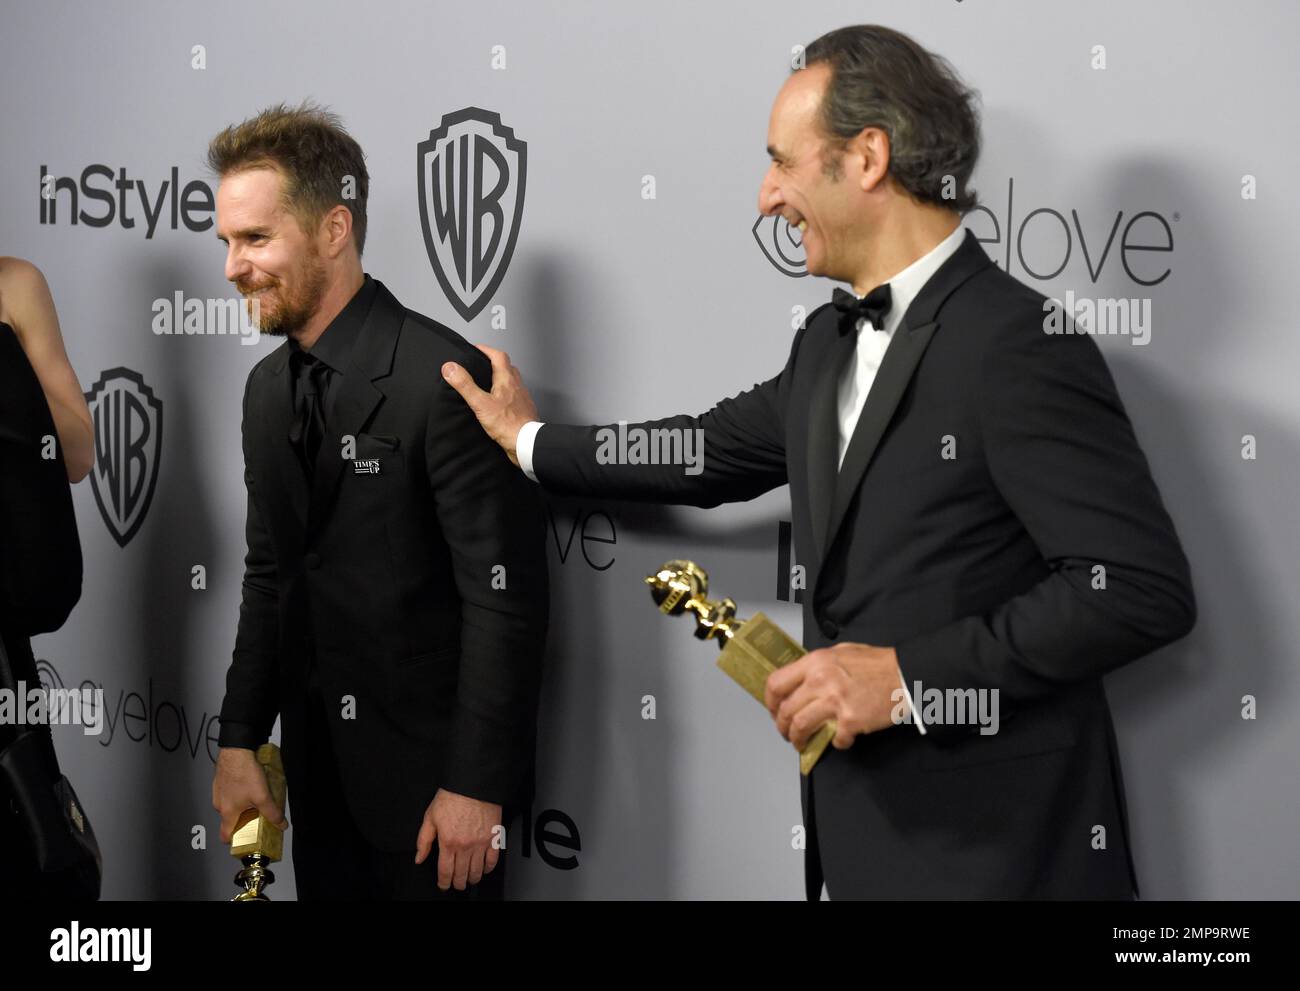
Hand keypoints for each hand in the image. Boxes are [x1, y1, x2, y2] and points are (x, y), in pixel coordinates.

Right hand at [212, 747, 287, 844]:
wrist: (236, 750)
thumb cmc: (244, 774)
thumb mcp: (262, 796)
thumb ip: (272, 812)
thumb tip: (281, 824)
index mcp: (227, 812)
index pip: (225, 835)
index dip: (234, 840)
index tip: (244, 840)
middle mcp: (219, 804)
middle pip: (230, 818)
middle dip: (243, 819)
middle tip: (256, 815)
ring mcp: (218, 791)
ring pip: (230, 803)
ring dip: (241, 803)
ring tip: (255, 797)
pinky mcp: (221, 780)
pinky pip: (229, 791)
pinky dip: (238, 791)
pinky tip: (249, 783)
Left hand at [415, 788, 503, 890]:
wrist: (473, 784)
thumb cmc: (452, 797)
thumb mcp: (430, 817)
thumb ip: (423, 840)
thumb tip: (419, 858)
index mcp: (448, 842)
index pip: (445, 872)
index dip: (444, 883)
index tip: (443, 885)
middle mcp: (465, 846)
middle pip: (461, 875)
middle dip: (457, 883)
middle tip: (456, 884)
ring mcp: (481, 843)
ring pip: (477, 871)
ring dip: (472, 879)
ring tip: (469, 879)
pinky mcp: (494, 837)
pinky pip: (493, 860)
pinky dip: (489, 868)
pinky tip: (484, 869)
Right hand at [441, 345, 538, 467]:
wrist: (526, 444)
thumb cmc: (508, 425)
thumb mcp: (480, 403)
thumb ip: (465, 385)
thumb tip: (450, 368)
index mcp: (507, 380)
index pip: (498, 356)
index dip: (486, 350)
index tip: (476, 349)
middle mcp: (517, 386)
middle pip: (507, 367)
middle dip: (494, 362)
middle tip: (482, 363)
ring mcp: (522, 398)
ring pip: (512, 381)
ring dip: (501, 378)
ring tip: (489, 382)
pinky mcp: (523, 410)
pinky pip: (515, 396)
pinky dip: (506, 394)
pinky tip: (498, 403)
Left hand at [764, 643, 904, 750]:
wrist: (906, 675)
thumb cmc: (878, 663)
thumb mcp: (842, 652)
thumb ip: (820, 665)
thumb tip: (804, 680)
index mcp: (816, 662)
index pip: (776, 683)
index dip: (769, 701)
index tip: (773, 710)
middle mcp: (819, 680)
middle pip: (785, 710)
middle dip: (781, 726)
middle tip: (786, 732)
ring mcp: (834, 701)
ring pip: (800, 726)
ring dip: (798, 739)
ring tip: (801, 743)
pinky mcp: (850, 720)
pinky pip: (835, 739)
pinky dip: (837, 744)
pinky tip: (842, 740)